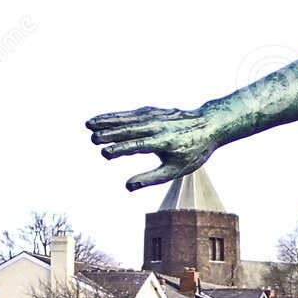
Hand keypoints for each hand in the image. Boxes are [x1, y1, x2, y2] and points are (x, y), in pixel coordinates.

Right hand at [86, 105, 225, 190]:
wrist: (208, 125)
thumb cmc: (192, 153)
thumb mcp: (175, 171)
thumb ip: (151, 179)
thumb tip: (127, 186)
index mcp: (164, 142)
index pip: (138, 146)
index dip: (121, 149)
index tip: (104, 153)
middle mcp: (158, 126)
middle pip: (130, 130)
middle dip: (110, 133)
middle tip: (92, 139)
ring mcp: (155, 116)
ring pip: (127, 118)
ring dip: (108, 121)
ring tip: (89, 125)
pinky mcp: (152, 110)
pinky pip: (131, 114)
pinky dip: (116, 115)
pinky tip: (102, 119)